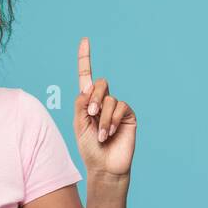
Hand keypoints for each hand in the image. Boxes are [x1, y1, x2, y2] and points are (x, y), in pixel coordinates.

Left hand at [73, 37, 136, 180]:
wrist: (104, 167)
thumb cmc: (89, 148)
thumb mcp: (79, 124)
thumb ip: (81, 104)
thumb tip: (88, 86)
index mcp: (87, 102)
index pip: (86, 77)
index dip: (85, 59)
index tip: (85, 40)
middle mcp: (103, 101)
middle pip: (99, 83)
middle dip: (94, 97)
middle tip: (91, 114)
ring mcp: (117, 108)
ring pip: (109, 98)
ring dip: (102, 118)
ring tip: (101, 135)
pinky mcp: (128, 115)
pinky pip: (121, 107)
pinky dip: (112, 120)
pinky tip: (110, 133)